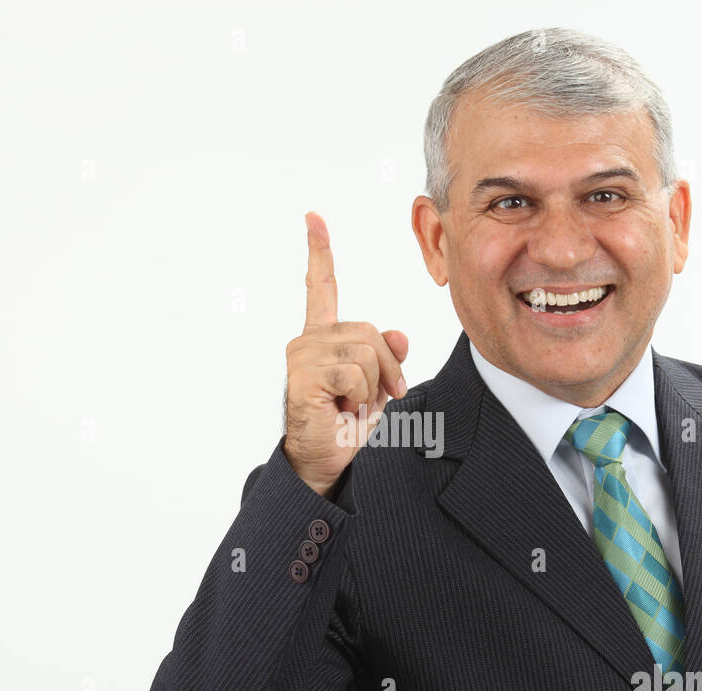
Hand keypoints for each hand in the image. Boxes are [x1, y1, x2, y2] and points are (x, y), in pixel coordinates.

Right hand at [283, 211, 409, 498]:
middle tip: (376, 398)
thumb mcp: (378, 386)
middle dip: (386, 368)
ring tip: (352, 406)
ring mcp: (302, 357)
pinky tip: (341, 409)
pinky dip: (360, 395)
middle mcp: (307, 341)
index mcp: (323, 338)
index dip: (320, 252)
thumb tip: (400, 334)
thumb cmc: (347, 425)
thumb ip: (389, 356)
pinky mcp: (303, 376)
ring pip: (365, 352)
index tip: (313, 217)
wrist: (325, 462)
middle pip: (370, 332)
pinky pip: (354, 372)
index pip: (321, 288)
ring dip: (372, 386)